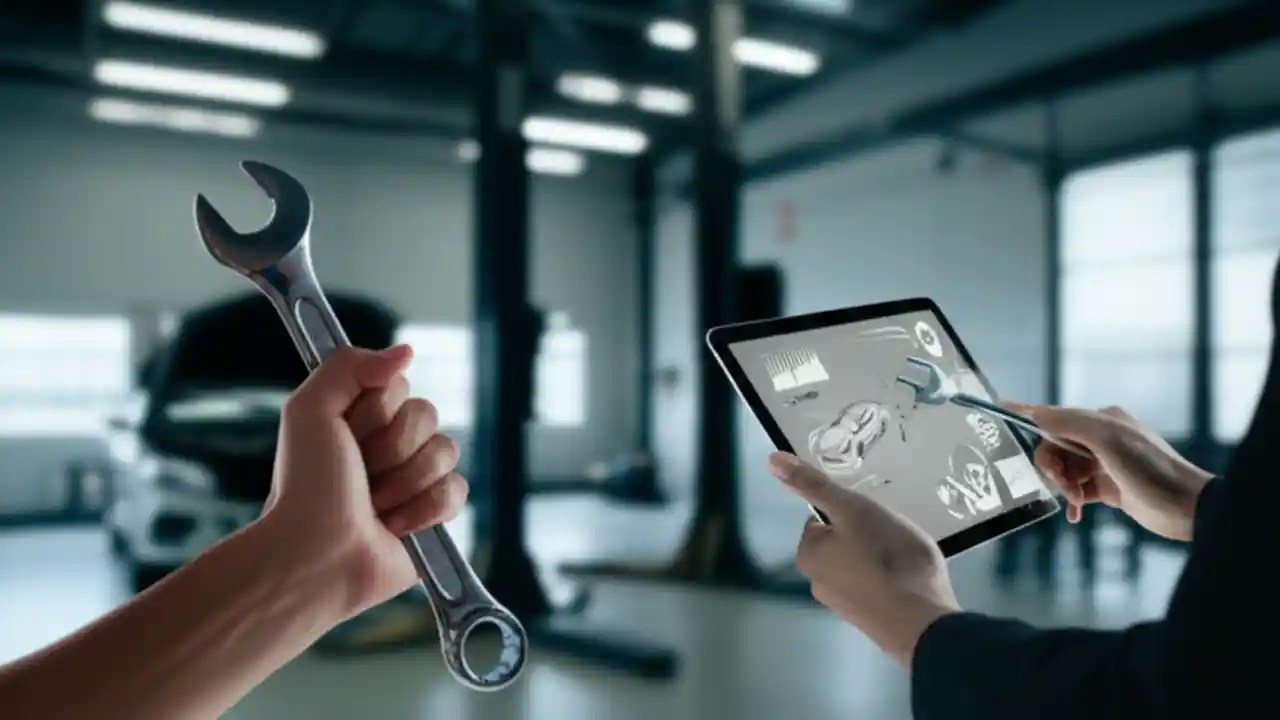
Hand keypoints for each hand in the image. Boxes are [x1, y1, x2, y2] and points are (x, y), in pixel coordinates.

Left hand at [262, 345, 467, 618]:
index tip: (347, 433)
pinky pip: (458, 491)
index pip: (399, 385)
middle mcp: (388, 444)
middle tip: (359, 474)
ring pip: (446, 452)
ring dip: (405, 482)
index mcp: (359, 417)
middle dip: (392, 448)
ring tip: (374, 506)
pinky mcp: (433, 515)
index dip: (377, 410)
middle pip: (427, 415)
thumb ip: (349, 365)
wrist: (316, 555)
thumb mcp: (310, 410)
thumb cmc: (305, 488)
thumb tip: (406, 351)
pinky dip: (425, 510)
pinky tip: (394, 526)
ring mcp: (413, 479)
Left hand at [769, 452, 959, 667]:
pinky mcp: (870, 621)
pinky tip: (910, 580)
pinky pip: (877, 587)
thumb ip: (814, 485)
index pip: (822, 518)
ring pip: (861, 564)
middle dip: (866, 535)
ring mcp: (844, 606)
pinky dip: (891, 579)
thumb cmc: (886, 558)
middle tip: (891, 537)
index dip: (850, 511)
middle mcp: (818, 583)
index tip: (873, 517)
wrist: (923, 622)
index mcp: (808, 556)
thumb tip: (772, 460)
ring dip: (880, 557)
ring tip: (903, 558)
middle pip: (842, 542)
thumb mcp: (852, 509)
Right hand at [1008, 402, 1211, 540]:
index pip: (1056, 413)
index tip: (1000, 407)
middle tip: (1062, 482)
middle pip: (1054, 446)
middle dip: (1052, 464)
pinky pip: (1075, 489)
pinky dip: (1071, 500)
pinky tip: (1073, 513)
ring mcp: (1103, 464)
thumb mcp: (1108, 440)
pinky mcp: (1107, 488)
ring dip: (1063, 485)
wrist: (1186, 507)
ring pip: (1063, 469)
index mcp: (1101, 420)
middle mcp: (1100, 438)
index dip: (1027, 412)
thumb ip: (1071, 423)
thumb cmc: (1150, 469)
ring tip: (1075, 500)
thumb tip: (1036, 413)